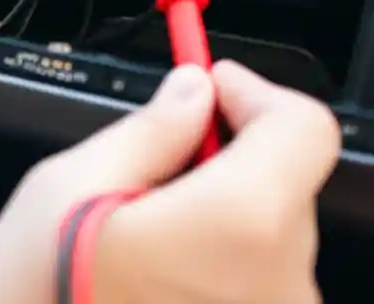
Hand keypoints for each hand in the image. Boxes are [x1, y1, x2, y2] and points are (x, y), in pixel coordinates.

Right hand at [0, 61, 339, 303]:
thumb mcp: (68, 190)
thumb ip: (151, 132)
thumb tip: (192, 94)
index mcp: (241, 225)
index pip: (305, 129)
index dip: (257, 95)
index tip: (214, 89)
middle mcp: (278, 286)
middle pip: (286, 187)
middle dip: (229, 161)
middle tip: (156, 165)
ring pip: (268, 244)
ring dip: (220, 223)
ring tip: (139, 242)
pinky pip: (255, 292)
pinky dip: (216, 274)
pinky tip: (151, 284)